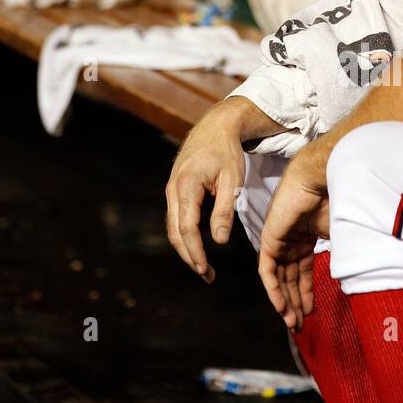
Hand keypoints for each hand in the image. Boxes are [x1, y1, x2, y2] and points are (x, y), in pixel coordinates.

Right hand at [166, 98, 256, 280]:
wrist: (215, 127)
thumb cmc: (226, 152)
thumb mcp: (232, 180)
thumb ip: (224, 210)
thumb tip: (220, 242)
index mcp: (186, 186)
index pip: (187, 228)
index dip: (195, 252)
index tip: (206, 270)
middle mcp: (172, 189)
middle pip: (175, 232)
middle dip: (190, 257)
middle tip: (207, 276)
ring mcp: (171, 190)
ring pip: (173, 228)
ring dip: (186, 249)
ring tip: (204, 268)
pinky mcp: (175, 191)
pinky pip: (176, 219)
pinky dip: (185, 237)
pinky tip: (198, 248)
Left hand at [258, 151, 328, 331]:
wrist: (322, 178)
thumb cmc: (337, 200)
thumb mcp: (343, 236)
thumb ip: (342, 258)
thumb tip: (352, 281)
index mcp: (307, 238)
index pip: (303, 273)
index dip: (306, 294)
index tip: (312, 313)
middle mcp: (291, 241)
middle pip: (290, 279)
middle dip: (295, 303)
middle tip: (299, 326)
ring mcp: (279, 240)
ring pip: (279, 278)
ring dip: (285, 301)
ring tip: (292, 323)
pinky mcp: (269, 239)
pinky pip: (268, 271)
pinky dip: (274, 289)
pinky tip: (282, 306)